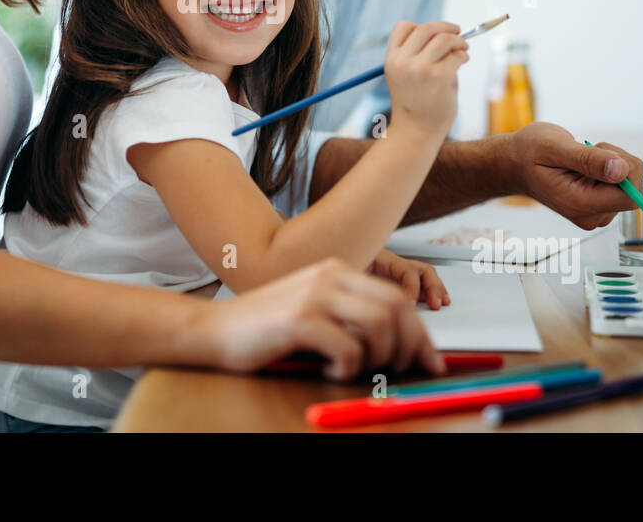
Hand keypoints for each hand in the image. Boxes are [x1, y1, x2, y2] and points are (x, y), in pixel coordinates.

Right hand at [202, 257, 446, 380]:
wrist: (213, 330)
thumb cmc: (265, 329)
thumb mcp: (314, 312)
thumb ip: (351, 319)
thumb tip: (403, 347)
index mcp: (337, 270)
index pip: (397, 297)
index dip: (420, 332)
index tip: (429, 360)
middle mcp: (330, 275)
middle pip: (397, 307)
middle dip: (411, 345)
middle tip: (406, 372)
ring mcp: (314, 295)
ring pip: (380, 325)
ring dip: (379, 358)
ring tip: (356, 370)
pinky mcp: (300, 320)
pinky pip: (348, 348)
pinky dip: (348, 369)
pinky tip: (329, 371)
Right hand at [384, 20, 468, 141]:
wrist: (416, 132)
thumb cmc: (415, 102)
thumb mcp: (405, 75)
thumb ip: (417, 54)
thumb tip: (446, 32)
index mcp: (392, 59)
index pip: (403, 26)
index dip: (421, 26)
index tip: (435, 32)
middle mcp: (403, 61)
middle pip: (427, 28)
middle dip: (446, 28)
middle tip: (458, 32)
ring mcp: (421, 69)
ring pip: (445, 39)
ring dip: (458, 41)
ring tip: (463, 48)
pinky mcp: (440, 77)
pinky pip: (457, 56)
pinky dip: (463, 55)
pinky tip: (463, 61)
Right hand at [505, 122, 642, 230]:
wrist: (515, 164)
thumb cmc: (529, 152)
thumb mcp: (555, 147)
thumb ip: (589, 160)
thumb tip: (621, 170)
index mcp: (578, 205)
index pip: (629, 197)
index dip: (626, 170)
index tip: (601, 151)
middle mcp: (590, 216)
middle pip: (633, 192)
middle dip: (619, 163)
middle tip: (588, 151)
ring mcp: (595, 214)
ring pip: (630, 187)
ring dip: (615, 165)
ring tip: (583, 159)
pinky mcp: (599, 208)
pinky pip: (623, 187)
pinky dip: (611, 170)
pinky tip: (587, 167)